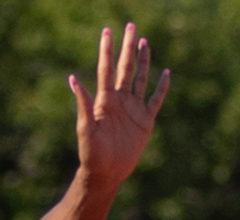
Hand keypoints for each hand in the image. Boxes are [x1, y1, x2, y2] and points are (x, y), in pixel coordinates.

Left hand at [69, 24, 169, 190]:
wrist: (106, 172)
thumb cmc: (91, 153)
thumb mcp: (85, 128)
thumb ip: (83, 104)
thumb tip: (73, 79)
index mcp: (105, 100)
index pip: (107, 69)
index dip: (107, 50)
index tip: (107, 32)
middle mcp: (120, 100)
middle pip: (125, 67)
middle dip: (128, 47)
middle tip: (130, 26)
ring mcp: (133, 108)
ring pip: (140, 78)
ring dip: (143, 60)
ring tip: (144, 42)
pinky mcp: (145, 120)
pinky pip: (156, 100)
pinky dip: (162, 87)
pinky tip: (166, 73)